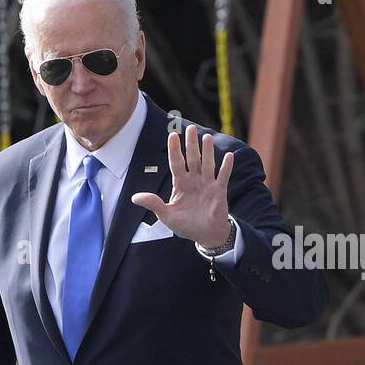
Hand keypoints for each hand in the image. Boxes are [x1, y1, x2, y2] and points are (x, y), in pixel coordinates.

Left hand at [131, 123, 233, 248]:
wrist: (206, 236)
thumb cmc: (186, 225)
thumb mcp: (166, 216)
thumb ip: (154, 204)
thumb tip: (135, 198)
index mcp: (181, 183)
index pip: (176, 163)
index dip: (174, 150)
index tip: (172, 135)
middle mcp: (194, 180)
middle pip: (192, 159)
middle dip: (191, 144)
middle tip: (190, 128)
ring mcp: (207, 184)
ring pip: (207, 164)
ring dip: (207, 151)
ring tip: (206, 137)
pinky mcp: (219, 191)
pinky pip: (223, 176)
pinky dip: (226, 167)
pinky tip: (229, 156)